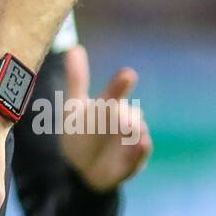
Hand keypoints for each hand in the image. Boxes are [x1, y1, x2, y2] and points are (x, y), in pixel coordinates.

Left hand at [59, 45, 151, 192]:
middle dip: (121, 114)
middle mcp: (125, 119)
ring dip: (131, 130)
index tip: (128, 73)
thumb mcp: (75, 107)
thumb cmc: (81, 131)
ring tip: (121, 133)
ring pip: (137, 130)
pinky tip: (140, 143)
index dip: (120, 84)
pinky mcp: (134, 161)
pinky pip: (140, 153)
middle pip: (128, 112)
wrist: (82, 167)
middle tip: (113, 115)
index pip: (115, 91)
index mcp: (110, 104)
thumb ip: (77, 79)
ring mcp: (131, 139)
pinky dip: (140, 150)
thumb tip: (74, 47)